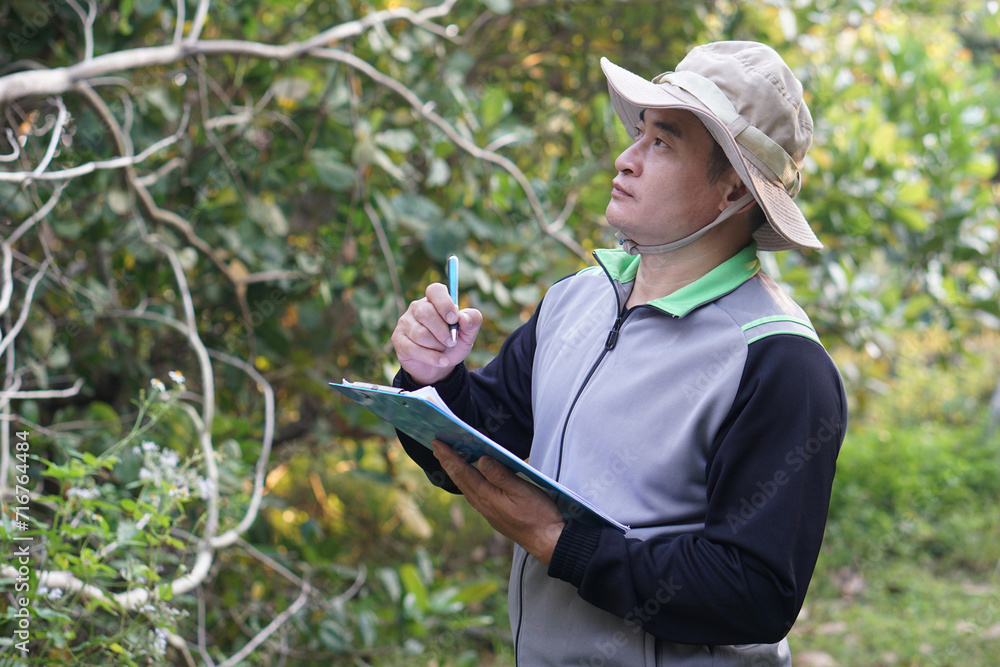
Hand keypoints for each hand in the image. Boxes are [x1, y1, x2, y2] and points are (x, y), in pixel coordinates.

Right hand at [391, 283, 482, 385]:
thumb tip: (463, 317)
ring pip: (420, 333)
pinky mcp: (398, 339)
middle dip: (442, 331)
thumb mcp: (468, 334)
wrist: (440, 367)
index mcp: (434, 300)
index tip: (454, 319)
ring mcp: (405, 322)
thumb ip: (472, 321)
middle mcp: (417, 308)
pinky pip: (413, 348)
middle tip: (452, 342)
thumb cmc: (452, 344)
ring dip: (437, 346)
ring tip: (443, 351)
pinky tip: (441, 361)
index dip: (444, 303)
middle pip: (425, 312)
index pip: (435, 290)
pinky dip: (431, 357)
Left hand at [432, 440, 564, 565]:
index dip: (449, 456)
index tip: (437, 443)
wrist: (547, 542)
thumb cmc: (538, 515)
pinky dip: (466, 483)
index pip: (463, 472)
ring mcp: (488, 512)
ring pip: (465, 488)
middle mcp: (483, 504)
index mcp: (487, 496)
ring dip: (455, 472)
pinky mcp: (495, 515)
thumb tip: (482, 459)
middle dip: (447, 462)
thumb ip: (500, 475)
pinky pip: (474, 495)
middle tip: (435, 447)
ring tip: (448, 460)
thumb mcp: (522, 490)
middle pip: (460, 480)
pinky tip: (469, 480)